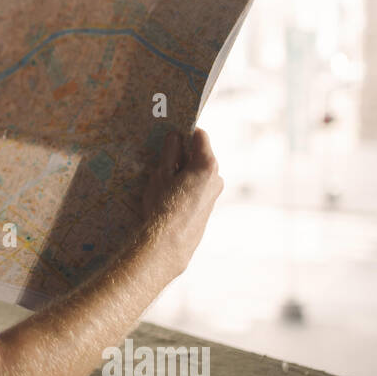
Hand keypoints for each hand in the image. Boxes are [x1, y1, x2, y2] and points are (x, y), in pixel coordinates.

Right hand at [141, 128, 223, 277]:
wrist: (169, 243)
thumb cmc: (163, 206)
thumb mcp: (162, 174)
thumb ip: (170, 152)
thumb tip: (174, 136)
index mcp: (207, 164)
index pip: (199, 136)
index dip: (184, 132)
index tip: (170, 132)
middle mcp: (216, 176)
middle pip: (200, 154)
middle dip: (182, 153)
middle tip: (160, 157)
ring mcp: (214, 192)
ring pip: (198, 172)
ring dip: (183, 170)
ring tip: (161, 178)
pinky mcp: (208, 205)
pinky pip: (197, 186)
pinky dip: (185, 184)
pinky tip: (168, 194)